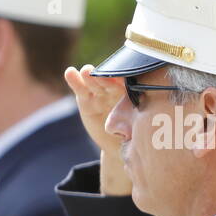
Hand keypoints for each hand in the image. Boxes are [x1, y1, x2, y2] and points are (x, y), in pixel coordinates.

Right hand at [64, 65, 131, 195]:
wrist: (116, 145)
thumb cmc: (132, 136)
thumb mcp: (137, 131)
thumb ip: (137, 126)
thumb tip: (146, 129)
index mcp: (131, 94)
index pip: (128, 84)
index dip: (124, 81)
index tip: (123, 77)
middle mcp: (114, 90)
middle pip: (110, 82)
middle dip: (106, 78)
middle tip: (103, 74)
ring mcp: (99, 94)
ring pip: (95, 83)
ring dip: (90, 76)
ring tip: (86, 71)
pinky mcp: (85, 100)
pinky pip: (81, 90)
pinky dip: (75, 81)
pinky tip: (70, 73)